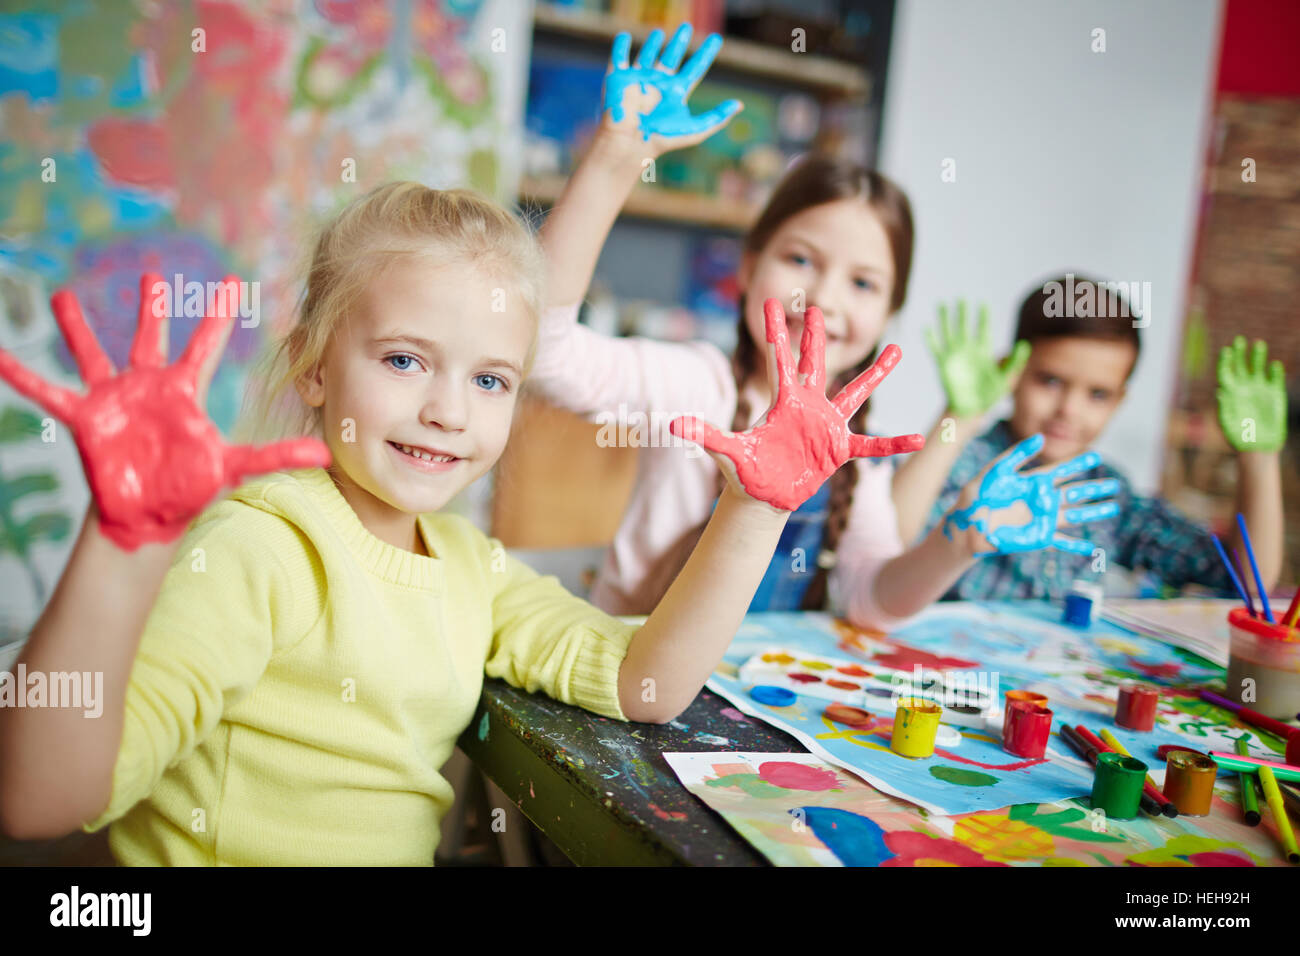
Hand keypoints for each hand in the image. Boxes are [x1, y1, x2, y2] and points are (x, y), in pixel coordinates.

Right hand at [0, 273, 330, 549]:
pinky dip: (23, 376)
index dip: (218, 314)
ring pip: (94, 354)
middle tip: (155, 275)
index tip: (234, 283)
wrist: (150, 518)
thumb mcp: (233, 468)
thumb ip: (276, 456)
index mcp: (184, 392)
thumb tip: (326, 454)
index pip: (206, 344)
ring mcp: (114, 399)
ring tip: (62, 296)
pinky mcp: (85, 419)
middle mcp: (148, 387)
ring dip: (78, 327)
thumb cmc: (191, 490)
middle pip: (151, 338)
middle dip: (152, 308)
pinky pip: (48, 392)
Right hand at [601, 23, 742, 154]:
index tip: (717, 39)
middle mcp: (659, 84)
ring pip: (647, 56)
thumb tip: (739, 105)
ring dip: (652, 44)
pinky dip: (620, 46)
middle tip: (687, 27)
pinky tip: (624, 36)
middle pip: (672, 57)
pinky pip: (619, 58)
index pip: (695, 68)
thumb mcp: (695, 130)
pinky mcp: (618, 78)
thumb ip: (716, 118)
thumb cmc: (661, 140)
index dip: (706, 54)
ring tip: (658, 32)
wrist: (630, 143)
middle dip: (679, 42)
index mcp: (676, 92)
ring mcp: (639, 80)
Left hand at [669, 299, 923, 511]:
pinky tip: (917, 440)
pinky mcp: (839, 449)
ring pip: (855, 394)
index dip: (778, 332)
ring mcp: (826, 427)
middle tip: (819, 308)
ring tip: (896, 351)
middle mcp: (808, 407)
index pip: (779, 359)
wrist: (764, 499)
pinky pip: (871, 446)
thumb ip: (706, 435)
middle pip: (817, 365)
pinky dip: (892, 444)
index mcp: (783, 402)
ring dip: (875, 374)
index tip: (772, 302)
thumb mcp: (728, 453)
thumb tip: (672, 424)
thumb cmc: (746, 474)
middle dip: (819, 337)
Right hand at [925, 300, 1029, 417]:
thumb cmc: (990, 395)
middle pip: (964, 327)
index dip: (983, 318)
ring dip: (945, 319)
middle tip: (961, 298)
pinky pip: (936, 349)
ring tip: (941, 304)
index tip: (982, 304)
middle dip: (963, 313)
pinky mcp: (943, 365)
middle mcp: (968, 351)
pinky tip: (927, 328)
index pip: (983, 330)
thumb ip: (1014, 362)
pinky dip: (931, 339)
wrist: (971, 409)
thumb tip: (1025, 345)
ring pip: (949, 333)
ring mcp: (955, 356)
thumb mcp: (1006, 379)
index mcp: (983, 352)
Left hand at [943, 433, 1119, 556]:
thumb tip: (1039, 439)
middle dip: (1094, 488)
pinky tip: (1092, 548)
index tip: (1096, 456)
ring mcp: (1042, 519)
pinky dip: (1076, 546)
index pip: (1060, 470)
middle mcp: (1041, 500)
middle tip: (1114, 485)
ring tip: (1112, 508)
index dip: (1078, 463)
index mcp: (1032, 482)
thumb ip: (1015, 455)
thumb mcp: (994, 472)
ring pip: (1074, 514)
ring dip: (1093, 512)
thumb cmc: (975, 496)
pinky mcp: (1038, 537)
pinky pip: (1060, 542)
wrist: (966, 526)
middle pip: (1074, 492)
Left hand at [1216, 335, 1285, 451]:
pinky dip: (1275, 371)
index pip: (1226, 372)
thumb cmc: (1239, 437)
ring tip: (1258, 344)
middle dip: (1239, 353)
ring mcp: (1260, 388)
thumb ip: (1224, 408)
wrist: (1258, 446)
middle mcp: (1244, 387)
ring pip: (1258, 367)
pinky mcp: (1275, 394)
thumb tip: (1219, 392)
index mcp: (1230, 392)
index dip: (1226, 361)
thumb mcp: (1228, 424)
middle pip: (1240, 365)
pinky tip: (1274, 365)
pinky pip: (1275, 378)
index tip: (1226, 351)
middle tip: (1239, 340)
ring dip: (1258, 356)